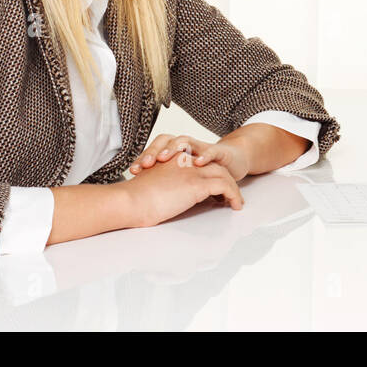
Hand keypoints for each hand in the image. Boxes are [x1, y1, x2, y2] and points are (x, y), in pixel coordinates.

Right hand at [123, 153, 244, 227]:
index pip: (198, 161)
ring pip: (223, 175)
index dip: (208, 173)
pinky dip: (233, 196)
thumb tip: (165, 197)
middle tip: (230, 194)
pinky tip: (236, 205)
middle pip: (214, 166)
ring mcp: (192, 172)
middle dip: (224, 179)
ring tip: (237, 202)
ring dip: (232, 189)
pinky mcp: (197, 185)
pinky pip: (224, 187)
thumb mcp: (150, 185)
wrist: (129, 202)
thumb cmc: (132, 200)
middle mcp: (184, 162)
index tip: (214, 187)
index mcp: (173, 160)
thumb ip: (163, 184)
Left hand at [129, 133, 250, 182]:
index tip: (133, 170)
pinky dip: (204, 155)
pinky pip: (212, 151)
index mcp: (176, 153)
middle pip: (166, 141)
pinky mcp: (220, 153)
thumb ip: (167, 185)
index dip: (143, 158)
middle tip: (145, 163)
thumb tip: (143, 200)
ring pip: (185, 141)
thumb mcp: (182, 182)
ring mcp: (202, 148)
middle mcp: (187, 148)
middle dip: (154, 151)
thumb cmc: (205, 172)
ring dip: (174, 148)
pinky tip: (197, 162)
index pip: (155, 149)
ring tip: (164, 158)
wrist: (233, 162)